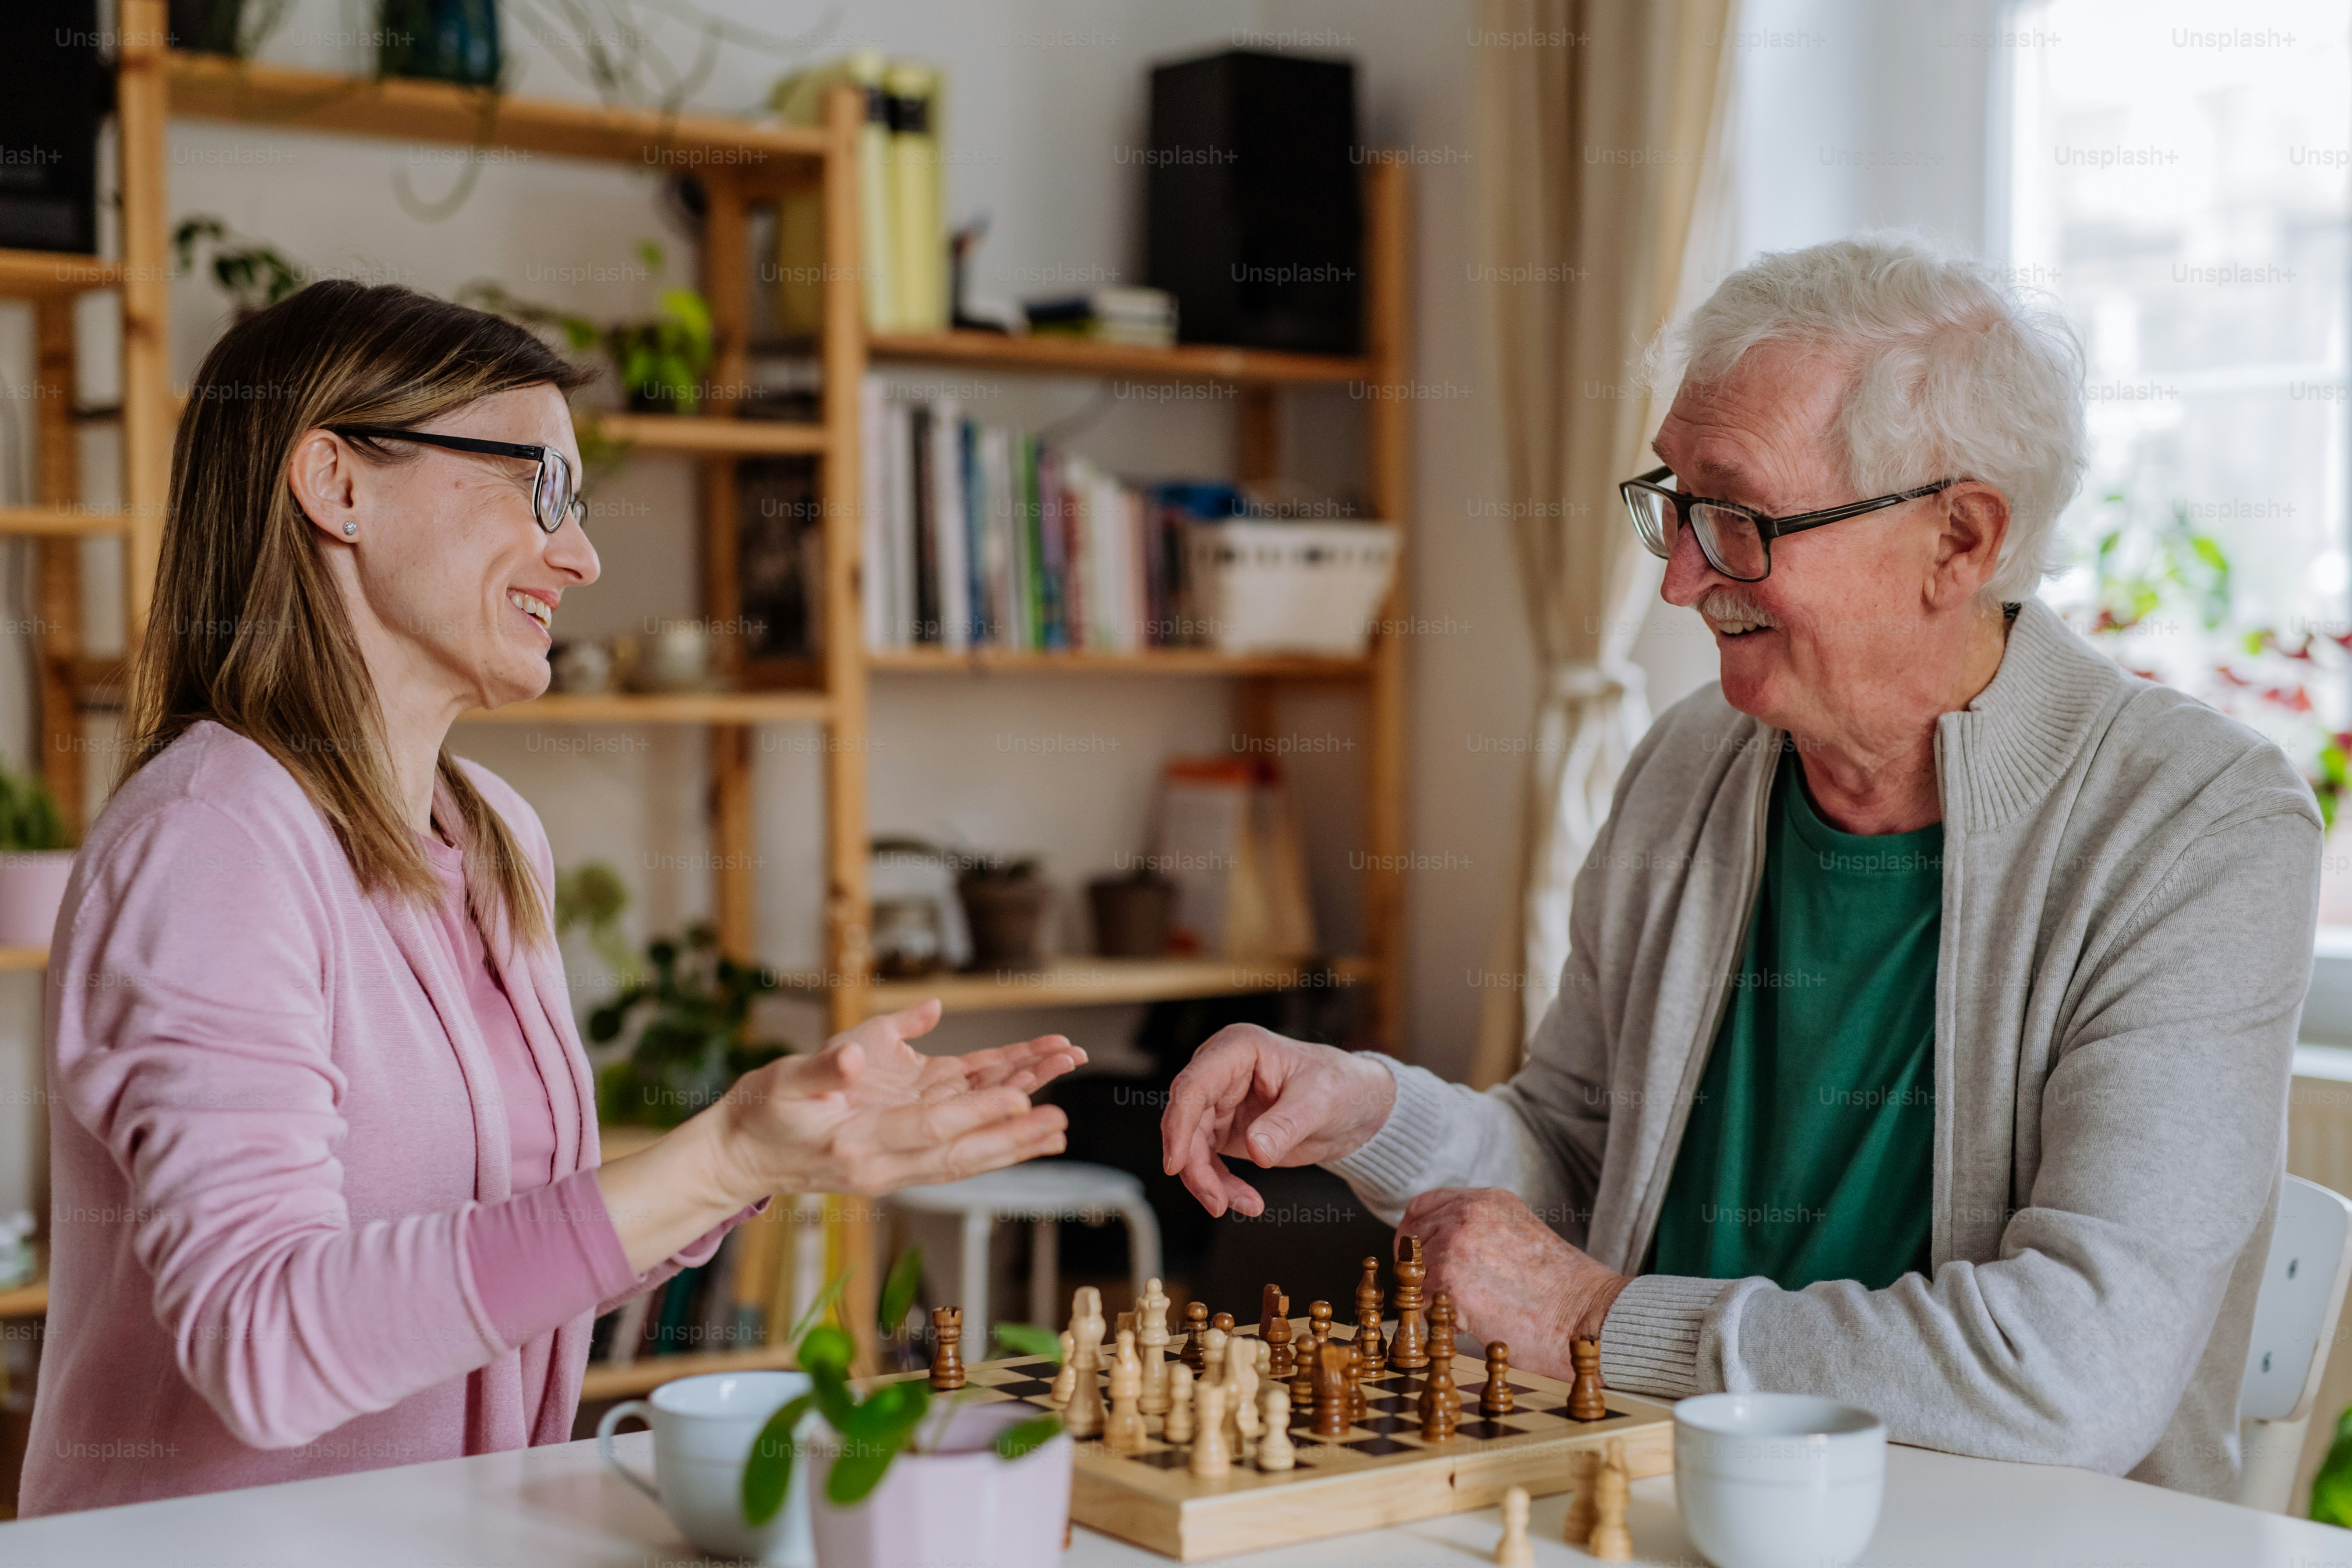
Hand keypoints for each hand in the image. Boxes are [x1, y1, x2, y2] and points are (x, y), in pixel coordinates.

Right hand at [712, 1000, 1084, 1198]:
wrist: (742, 1155)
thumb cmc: (760, 1115)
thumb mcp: (784, 1083)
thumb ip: (825, 1066)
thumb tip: (855, 1053)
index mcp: (860, 1144)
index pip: (932, 1128)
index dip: (979, 1112)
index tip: (1022, 1098)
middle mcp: (886, 1160)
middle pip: (963, 1150)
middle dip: (1015, 1135)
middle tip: (1062, 1120)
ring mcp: (897, 1158)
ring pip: (967, 1149)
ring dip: (1013, 1135)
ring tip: (1060, 1121)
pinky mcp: (901, 1145)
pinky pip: (956, 1141)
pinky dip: (991, 1133)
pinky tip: (1023, 1121)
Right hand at [1160, 1023, 1396, 1217]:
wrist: (1356, 1106)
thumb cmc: (1341, 1086)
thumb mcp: (1321, 1101)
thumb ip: (1287, 1125)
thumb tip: (1258, 1152)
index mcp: (1238, 1049)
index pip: (1194, 1084)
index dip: (1179, 1124)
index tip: (1176, 1164)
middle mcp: (1220, 1072)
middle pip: (1186, 1120)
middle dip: (1195, 1166)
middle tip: (1216, 1203)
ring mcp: (1220, 1102)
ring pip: (1192, 1146)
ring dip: (1209, 1181)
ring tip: (1246, 1206)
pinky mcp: (1225, 1129)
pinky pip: (1208, 1160)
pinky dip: (1221, 1184)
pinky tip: (1248, 1202)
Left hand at [1403, 1187, 1629, 1380]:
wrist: (1588, 1316)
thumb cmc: (1562, 1288)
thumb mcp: (1520, 1233)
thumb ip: (1479, 1230)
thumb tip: (1438, 1245)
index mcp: (1486, 1200)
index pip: (1422, 1207)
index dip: (1414, 1235)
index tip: (1416, 1257)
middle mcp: (1467, 1216)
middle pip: (1412, 1242)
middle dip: (1420, 1271)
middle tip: (1444, 1295)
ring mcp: (1456, 1247)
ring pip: (1413, 1275)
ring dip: (1430, 1297)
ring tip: (1468, 1311)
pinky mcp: (1451, 1285)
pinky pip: (1420, 1305)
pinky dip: (1437, 1320)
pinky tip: (1469, 1324)